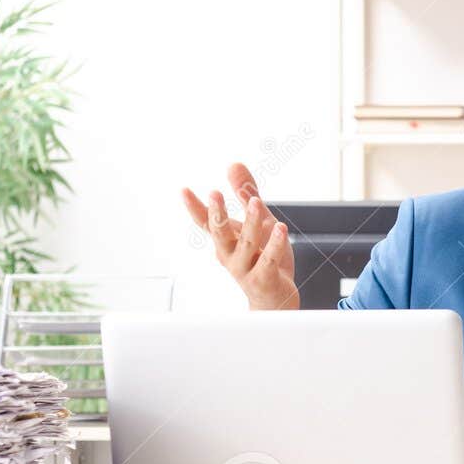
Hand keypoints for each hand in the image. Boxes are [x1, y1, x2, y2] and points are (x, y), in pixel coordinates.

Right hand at [181, 163, 299, 310]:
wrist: (275, 299)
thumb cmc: (263, 259)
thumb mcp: (257, 221)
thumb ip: (246, 194)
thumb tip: (233, 164)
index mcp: (226, 241)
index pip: (206, 222)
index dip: (195, 207)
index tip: (184, 190)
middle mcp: (230, 255)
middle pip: (220, 233)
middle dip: (217, 214)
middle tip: (214, 194)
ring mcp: (245, 269)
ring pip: (246, 244)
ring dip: (250, 222)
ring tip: (255, 201)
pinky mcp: (263, 279)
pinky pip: (268, 260)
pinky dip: (274, 244)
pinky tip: (280, 228)